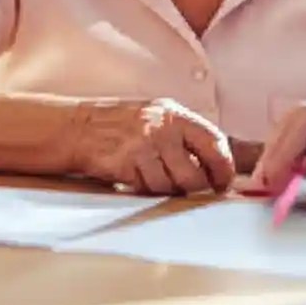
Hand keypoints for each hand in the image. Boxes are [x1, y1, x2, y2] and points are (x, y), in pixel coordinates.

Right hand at [70, 98, 233, 195]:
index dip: (224, 167)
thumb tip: (217, 163)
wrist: (80, 128)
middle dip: (196, 187)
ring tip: (157, 177)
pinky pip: (148, 189)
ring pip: (171, 186)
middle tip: (193, 189)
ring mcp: (142, 146)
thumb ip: (187, 135)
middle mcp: (162, 128)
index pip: (215, 142)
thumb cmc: (124, 124)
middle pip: (194, 174)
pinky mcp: (125, 165)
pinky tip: (140, 177)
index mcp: (176, 114)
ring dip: (168, 189)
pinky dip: (147, 189)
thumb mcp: (160, 116)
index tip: (225, 182)